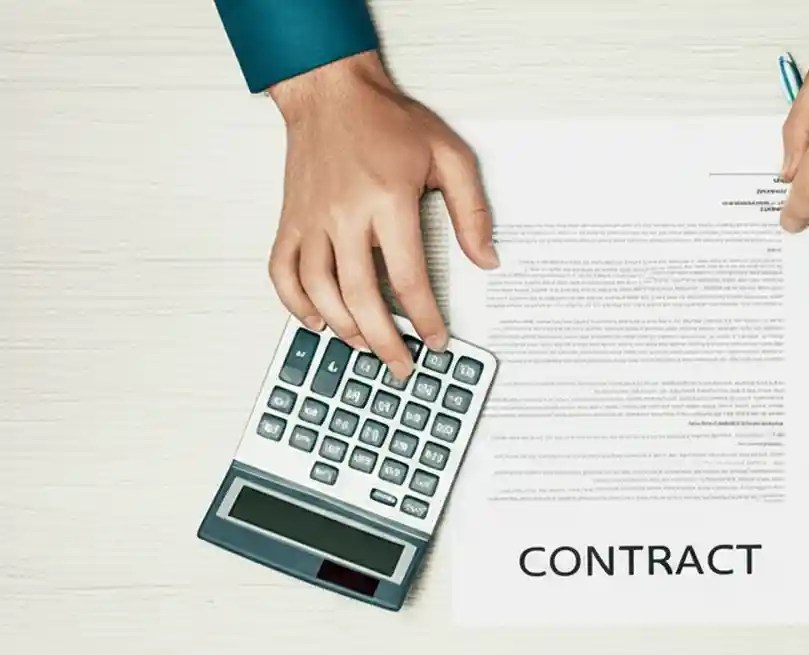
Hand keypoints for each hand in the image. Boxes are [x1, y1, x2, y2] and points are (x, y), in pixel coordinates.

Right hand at [267, 50, 497, 379]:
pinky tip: (318, 320)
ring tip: (368, 347)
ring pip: (319, 290)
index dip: (424, 317)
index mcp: (387, 200)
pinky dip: (295, 303)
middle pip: (360, 295)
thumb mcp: (449, 155)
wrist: (331, 93)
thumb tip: (486, 260)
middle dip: (385, 340)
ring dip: (344, 328)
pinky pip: (282, 272)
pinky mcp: (290, 220)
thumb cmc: (389, 122)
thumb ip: (471, 210)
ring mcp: (311, 219)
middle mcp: (344, 214)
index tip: (437, 340)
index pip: (407, 277)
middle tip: (402, 366)